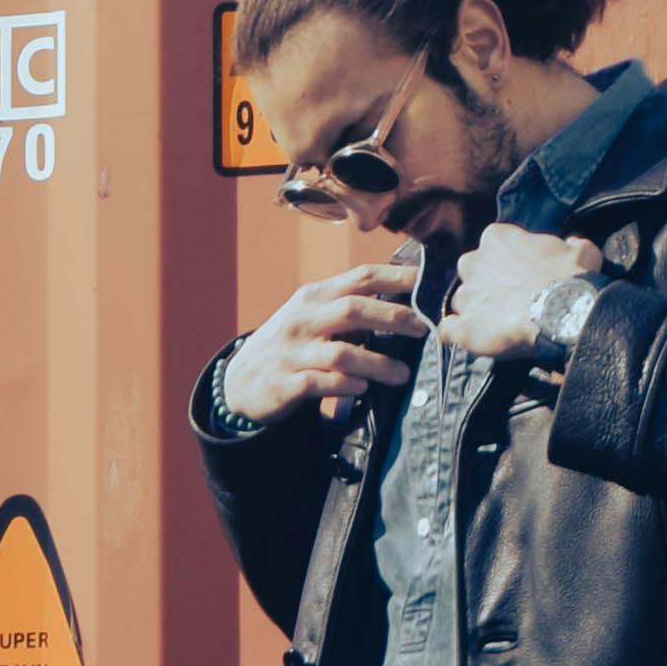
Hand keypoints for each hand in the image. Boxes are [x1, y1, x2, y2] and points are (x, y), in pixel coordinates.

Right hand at [218, 262, 429, 430]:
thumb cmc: (290, 345)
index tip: (428, 281)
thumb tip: (404, 304)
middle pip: (353, 309)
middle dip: (393, 317)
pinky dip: (344, 386)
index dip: (396, 277)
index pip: (361, 277)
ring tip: (402, 374)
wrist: (238, 382)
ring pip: (340, 352)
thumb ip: (348, 307)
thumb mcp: (312, 316)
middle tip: (424, 330)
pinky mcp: (283, 384)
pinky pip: (318, 383)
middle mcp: (303, 319)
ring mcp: (292, 352)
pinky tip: (362, 388)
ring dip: (376, 363)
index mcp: (315, 296)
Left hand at [433, 223, 595, 362]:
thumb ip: (572, 244)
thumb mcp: (582, 252)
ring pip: (462, 301)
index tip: (521, 274)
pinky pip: (449, 330)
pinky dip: (457, 334)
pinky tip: (471, 339)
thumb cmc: (571, 279)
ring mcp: (466, 296)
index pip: (494, 245)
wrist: (563, 315)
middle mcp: (473, 262)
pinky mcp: (463, 328)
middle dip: (485, 283)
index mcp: (496, 238)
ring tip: (497, 324)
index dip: (507, 261)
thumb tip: (573, 244)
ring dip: (476, 311)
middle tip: (508, 298)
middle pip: (472, 271)